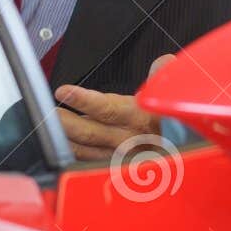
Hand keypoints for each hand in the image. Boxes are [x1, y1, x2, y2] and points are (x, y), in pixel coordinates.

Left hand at [53, 55, 175, 161]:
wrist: (186, 155)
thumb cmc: (173, 123)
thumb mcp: (172, 95)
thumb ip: (164, 75)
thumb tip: (164, 62)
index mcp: (140, 118)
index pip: (107, 108)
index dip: (84, 100)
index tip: (63, 91)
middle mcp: (127, 140)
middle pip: (88, 132)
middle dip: (64, 123)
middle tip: (44, 114)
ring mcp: (119, 157)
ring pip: (85, 150)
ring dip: (64, 140)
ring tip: (45, 129)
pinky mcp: (114, 168)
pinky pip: (89, 162)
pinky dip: (73, 154)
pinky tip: (60, 147)